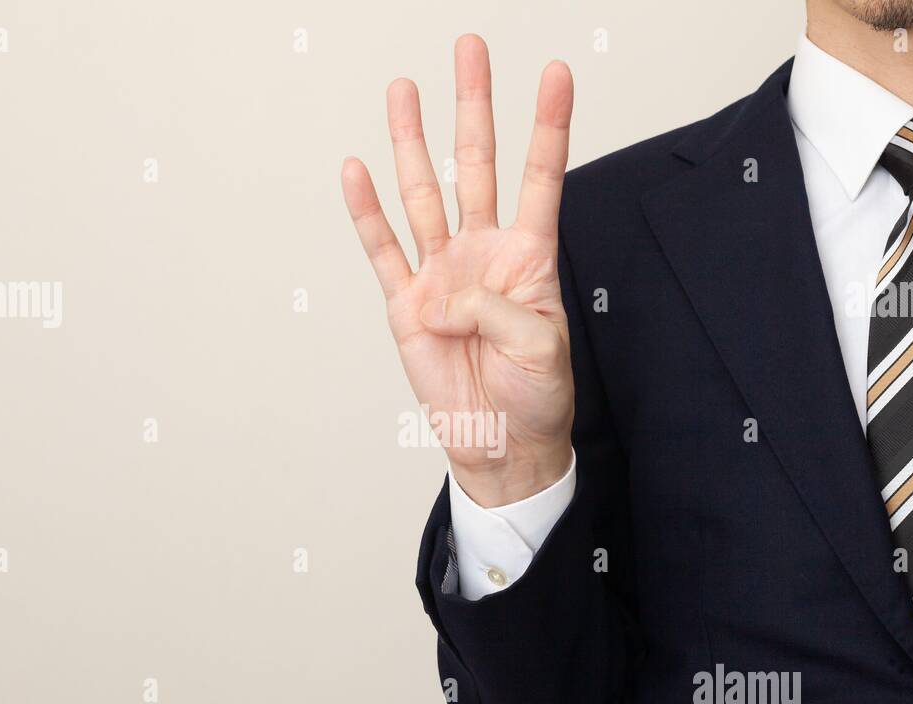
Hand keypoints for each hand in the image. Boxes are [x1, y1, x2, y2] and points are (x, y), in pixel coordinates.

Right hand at [342, 35, 575, 506]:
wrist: (501, 443)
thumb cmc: (535, 394)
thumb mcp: (539, 346)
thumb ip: (497, 307)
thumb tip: (444, 294)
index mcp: (529, 256)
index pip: (540, 177)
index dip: (548, 126)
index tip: (555, 73)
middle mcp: (482, 253)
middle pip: (475, 165)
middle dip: (473, 107)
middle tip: (469, 50)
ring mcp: (440, 274)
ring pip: (422, 193)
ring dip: (412, 141)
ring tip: (404, 89)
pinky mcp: (406, 304)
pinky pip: (383, 249)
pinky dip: (366, 212)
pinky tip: (357, 171)